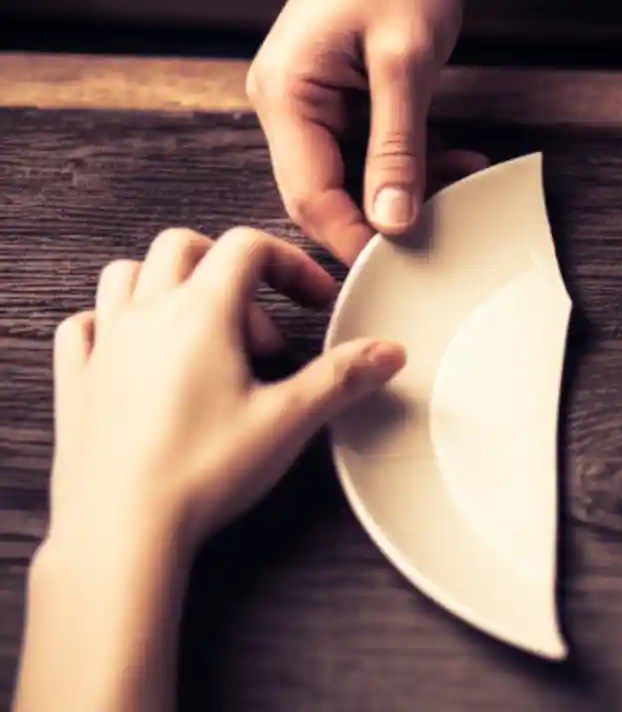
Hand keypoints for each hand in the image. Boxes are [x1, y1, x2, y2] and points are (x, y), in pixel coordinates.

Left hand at [50, 227, 405, 555]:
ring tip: (204, 330)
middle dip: (231, 269)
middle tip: (263, 324)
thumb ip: (341, 378)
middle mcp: (146, 316)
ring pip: (127, 275)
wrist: (123, 529)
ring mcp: (104, 345)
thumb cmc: (201, 473)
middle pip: (184, 247)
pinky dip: (111, 322)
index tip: (314, 299)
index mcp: (201, 314)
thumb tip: (386, 351)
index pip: (246, 247)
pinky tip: (136, 352)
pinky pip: (82, 325)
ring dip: (169, 284)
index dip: (289, 263)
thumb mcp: (289, 421)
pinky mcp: (78, 382)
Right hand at [247, 0, 486, 263]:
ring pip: (357, 178)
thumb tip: (392, 222)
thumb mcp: (405, 62)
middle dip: (386, 216)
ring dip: (411, 188)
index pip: (310, 197)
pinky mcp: (344, 100)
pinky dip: (416, 161)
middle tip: (440, 231)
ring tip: (462, 180)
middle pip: (329, 195)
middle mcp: (289, 105)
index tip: (400, 265)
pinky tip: (457, 158)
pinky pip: (374, 151)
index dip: (354, 239)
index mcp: (286, 95)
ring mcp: (315, 103)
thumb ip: (398, 146)